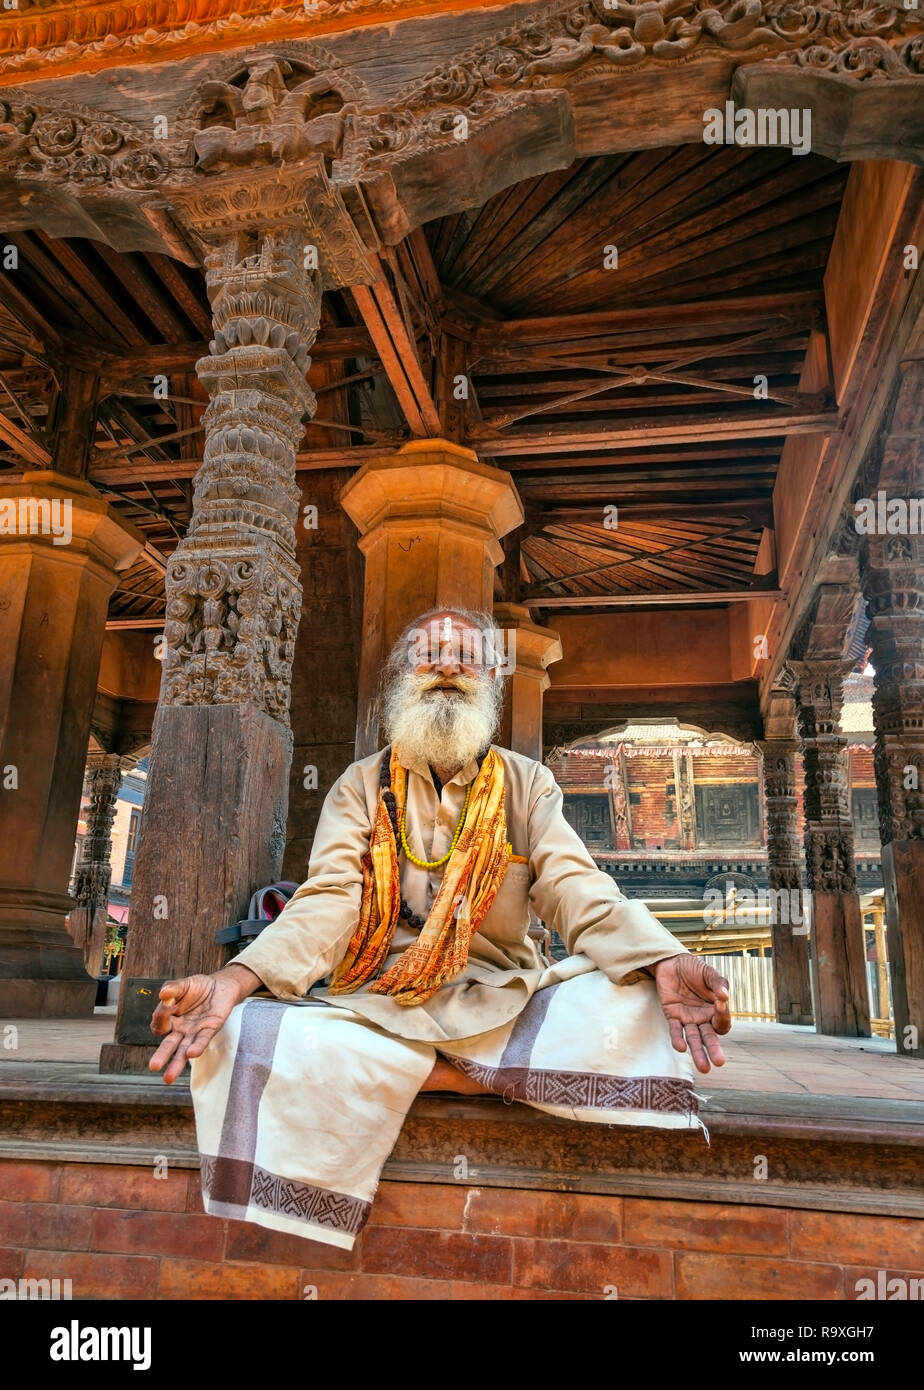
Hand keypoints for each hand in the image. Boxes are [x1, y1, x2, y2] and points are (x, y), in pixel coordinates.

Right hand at [149, 965, 257, 1083]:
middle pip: (168, 1045)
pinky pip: (202, 1040)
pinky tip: (192, 1053)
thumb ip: (173, 988)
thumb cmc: (198, 987)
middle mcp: (180, 1029)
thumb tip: (163, 994)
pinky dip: (197, 1046)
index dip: (160, 1016)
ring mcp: (194, 1032)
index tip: (166, 1002)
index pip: (158, 1025)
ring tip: (168, 1077)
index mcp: (170, 1019)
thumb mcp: (183, 984)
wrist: (221, 985)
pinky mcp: (210, 1029)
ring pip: (183, 1050)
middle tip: (154, 1066)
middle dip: (161, 1056)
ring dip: (177, 1063)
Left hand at [651, 954, 730, 1073]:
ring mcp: (688, 1018)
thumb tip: (725, 996)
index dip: (723, 1016)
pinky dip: (678, 1038)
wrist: (672, 962)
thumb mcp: (709, 973)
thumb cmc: (694, 969)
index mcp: (715, 1010)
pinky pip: (676, 1030)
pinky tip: (681, 1047)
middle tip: (720, 1062)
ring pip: (694, 1039)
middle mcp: (703, 1018)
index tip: (720, 1003)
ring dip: (698, 1052)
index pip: (722, 1022)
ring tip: (704, 1068)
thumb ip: (718, 983)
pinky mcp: (673, 1015)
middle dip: (714, 1049)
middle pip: (710, 1038)